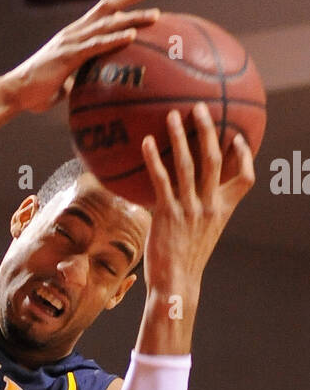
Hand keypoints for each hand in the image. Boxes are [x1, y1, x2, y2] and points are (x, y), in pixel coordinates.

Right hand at [0, 0, 161, 113]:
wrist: (13, 93)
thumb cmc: (36, 93)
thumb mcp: (63, 84)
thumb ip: (78, 80)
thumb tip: (91, 88)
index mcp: (74, 36)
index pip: (102, 11)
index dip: (124, 1)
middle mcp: (73, 32)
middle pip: (108, 7)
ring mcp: (70, 42)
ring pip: (106, 23)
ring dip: (132, 18)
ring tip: (156, 16)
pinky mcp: (67, 56)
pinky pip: (96, 45)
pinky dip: (115, 38)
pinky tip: (132, 36)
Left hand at [141, 103, 255, 300]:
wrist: (176, 282)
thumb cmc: (185, 259)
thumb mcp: (201, 234)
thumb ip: (198, 213)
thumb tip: (183, 197)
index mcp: (222, 210)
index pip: (244, 179)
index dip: (244, 156)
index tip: (238, 137)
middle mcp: (210, 205)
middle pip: (215, 160)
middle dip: (209, 130)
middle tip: (200, 107)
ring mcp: (190, 208)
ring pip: (188, 164)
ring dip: (180, 137)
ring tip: (172, 115)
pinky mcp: (169, 213)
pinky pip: (161, 180)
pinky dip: (155, 159)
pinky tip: (146, 142)